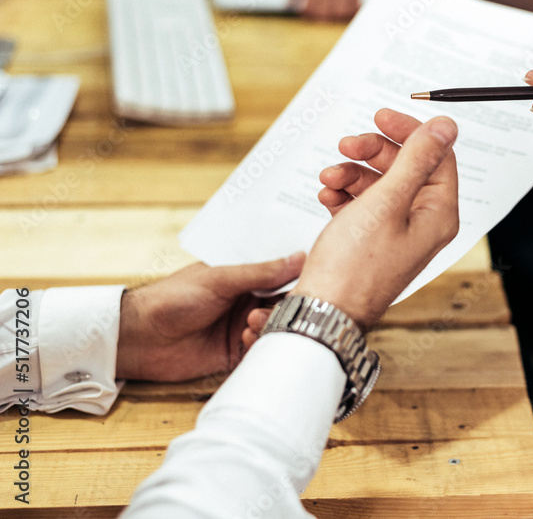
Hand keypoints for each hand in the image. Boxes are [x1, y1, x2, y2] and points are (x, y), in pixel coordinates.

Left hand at [115, 254, 304, 381]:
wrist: (139, 338)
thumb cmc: (173, 298)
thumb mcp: (219, 279)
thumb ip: (261, 272)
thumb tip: (300, 256)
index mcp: (246, 277)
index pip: (283, 274)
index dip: (300, 276)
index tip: (316, 279)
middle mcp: (249, 301)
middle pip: (285, 303)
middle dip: (287, 306)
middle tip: (280, 306)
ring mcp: (243, 327)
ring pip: (276, 327)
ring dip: (270, 325)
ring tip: (251, 323)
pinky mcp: (236, 353)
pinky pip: (261, 351)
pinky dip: (259, 345)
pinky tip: (246, 339)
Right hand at [245, 109, 458, 340]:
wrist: (323, 312)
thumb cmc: (356, 268)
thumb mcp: (387, 202)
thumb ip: (416, 160)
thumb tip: (445, 126)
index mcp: (438, 214)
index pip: (436, 156)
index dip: (410, 132)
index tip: (381, 117)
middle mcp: (422, 222)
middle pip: (405, 166)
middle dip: (373, 152)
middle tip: (346, 146)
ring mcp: (396, 231)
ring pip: (379, 183)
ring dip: (352, 173)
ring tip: (329, 179)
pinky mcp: (371, 239)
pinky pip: (362, 203)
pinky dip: (344, 194)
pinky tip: (327, 196)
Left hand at [291, 0, 375, 19]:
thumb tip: (290, 1)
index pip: (310, 8)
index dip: (305, 14)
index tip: (303, 13)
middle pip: (325, 14)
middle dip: (319, 18)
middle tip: (316, 14)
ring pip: (341, 13)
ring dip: (335, 16)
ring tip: (330, 12)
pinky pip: (355, 5)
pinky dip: (349, 10)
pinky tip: (345, 8)